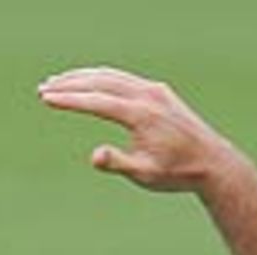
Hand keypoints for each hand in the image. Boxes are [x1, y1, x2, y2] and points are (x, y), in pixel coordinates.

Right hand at [38, 67, 239, 193]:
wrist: (213, 164)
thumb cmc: (177, 174)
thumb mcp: (146, 176)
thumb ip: (118, 164)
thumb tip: (95, 156)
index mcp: (140, 115)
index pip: (96, 101)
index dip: (69, 100)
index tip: (46, 98)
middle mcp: (147, 96)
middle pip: (99, 81)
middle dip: (69, 84)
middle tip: (44, 89)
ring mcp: (154, 90)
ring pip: (111, 76)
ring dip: (83, 78)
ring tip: (59, 83)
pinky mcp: (160, 91)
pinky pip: (124, 78)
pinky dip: (103, 78)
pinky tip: (90, 83)